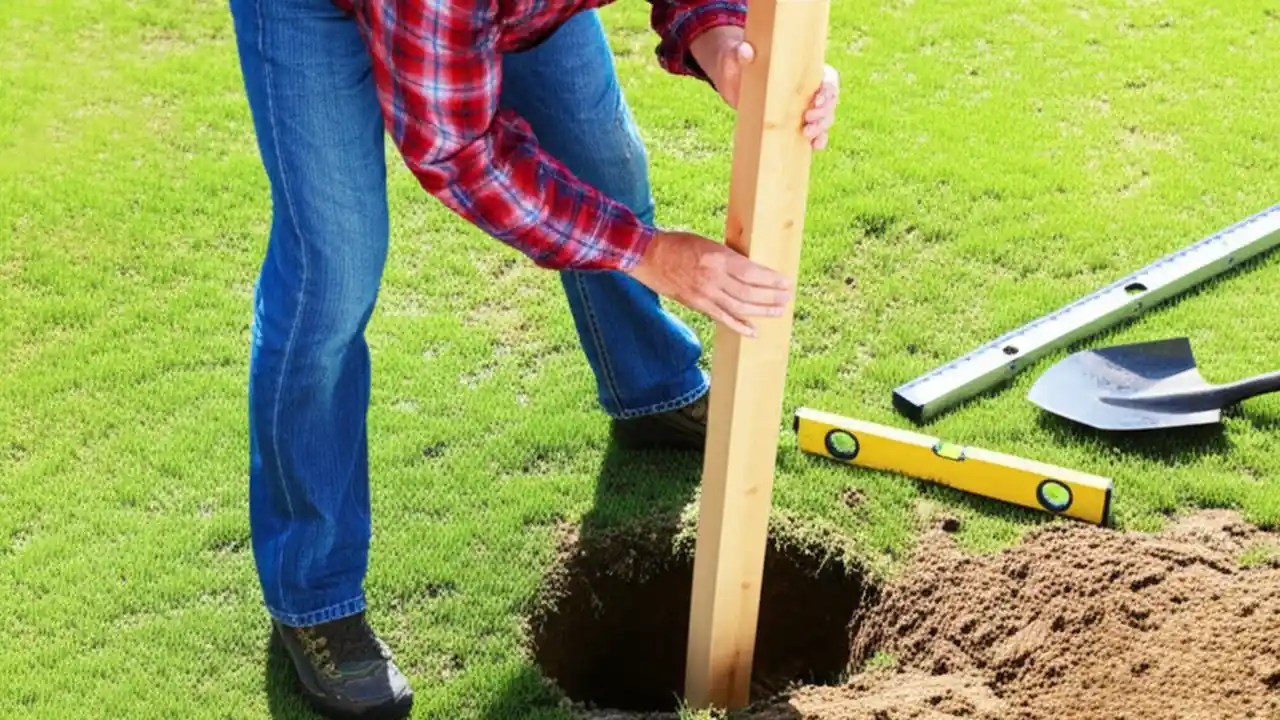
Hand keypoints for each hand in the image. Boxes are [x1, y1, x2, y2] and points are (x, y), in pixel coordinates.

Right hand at [625, 230, 792, 336]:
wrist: (647, 255)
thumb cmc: (677, 244)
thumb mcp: (706, 242)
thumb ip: (727, 256)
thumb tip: (750, 268)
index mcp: (719, 257)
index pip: (752, 272)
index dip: (771, 280)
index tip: (786, 282)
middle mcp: (714, 277)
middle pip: (750, 292)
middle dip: (772, 296)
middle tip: (787, 297)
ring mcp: (705, 293)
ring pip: (740, 307)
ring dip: (762, 311)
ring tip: (779, 311)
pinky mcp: (697, 304)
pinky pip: (722, 318)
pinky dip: (739, 326)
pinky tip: (754, 331)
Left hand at [690, 27, 840, 149]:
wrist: (731, 79)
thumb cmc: (739, 61)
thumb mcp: (738, 56)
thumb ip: (742, 53)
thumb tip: (744, 50)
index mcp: (804, 69)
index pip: (829, 78)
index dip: (828, 90)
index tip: (816, 99)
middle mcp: (808, 88)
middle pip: (829, 101)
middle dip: (823, 112)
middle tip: (807, 118)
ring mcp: (803, 107)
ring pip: (825, 118)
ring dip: (821, 127)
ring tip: (806, 133)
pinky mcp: (794, 123)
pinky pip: (815, 133)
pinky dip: (819, 139)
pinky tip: (814, 145)